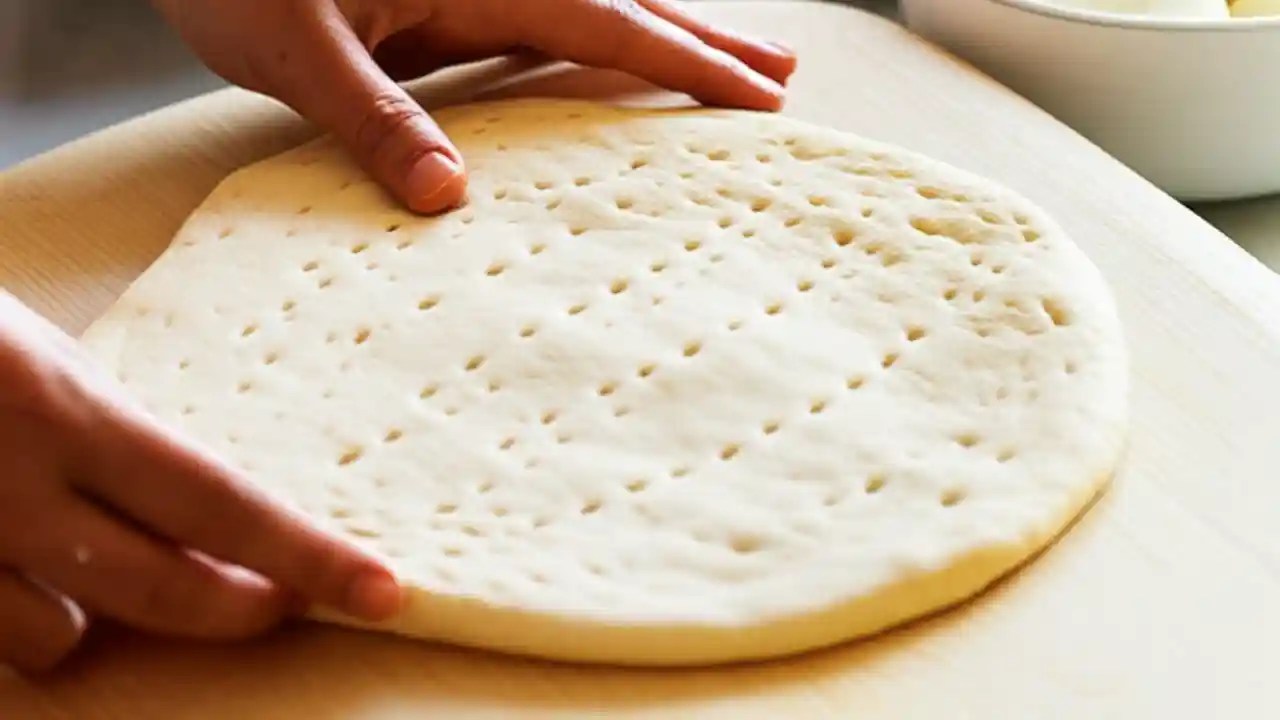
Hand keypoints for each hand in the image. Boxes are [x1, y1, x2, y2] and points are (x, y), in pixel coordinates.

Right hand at [0, 292, 400, 672]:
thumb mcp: (35, 351)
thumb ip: (102, 425)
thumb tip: (183, 499)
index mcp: (64, 408)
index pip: (223, 502)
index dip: (310, 557)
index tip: (382, 590)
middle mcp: (10, 487)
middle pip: (163, 591)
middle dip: (237, 609)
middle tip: (277, 603)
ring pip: (57, 638)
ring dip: (89, 611)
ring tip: (87, 555)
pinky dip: (9, 614)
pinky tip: (7, 561)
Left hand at [153, 0, 796, 213]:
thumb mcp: (297, 45)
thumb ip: (374, 114)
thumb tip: (448, 197)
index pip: (610, 22)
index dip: (689, 62)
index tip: (758, 97)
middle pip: (629, 3)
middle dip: (708, 41)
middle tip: (784, 77)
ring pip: (599, 6)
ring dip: (670, 33)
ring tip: (736, 61)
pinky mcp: (451, 1)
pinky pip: (551, 25)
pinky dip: (603, 45)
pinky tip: (614, 63)